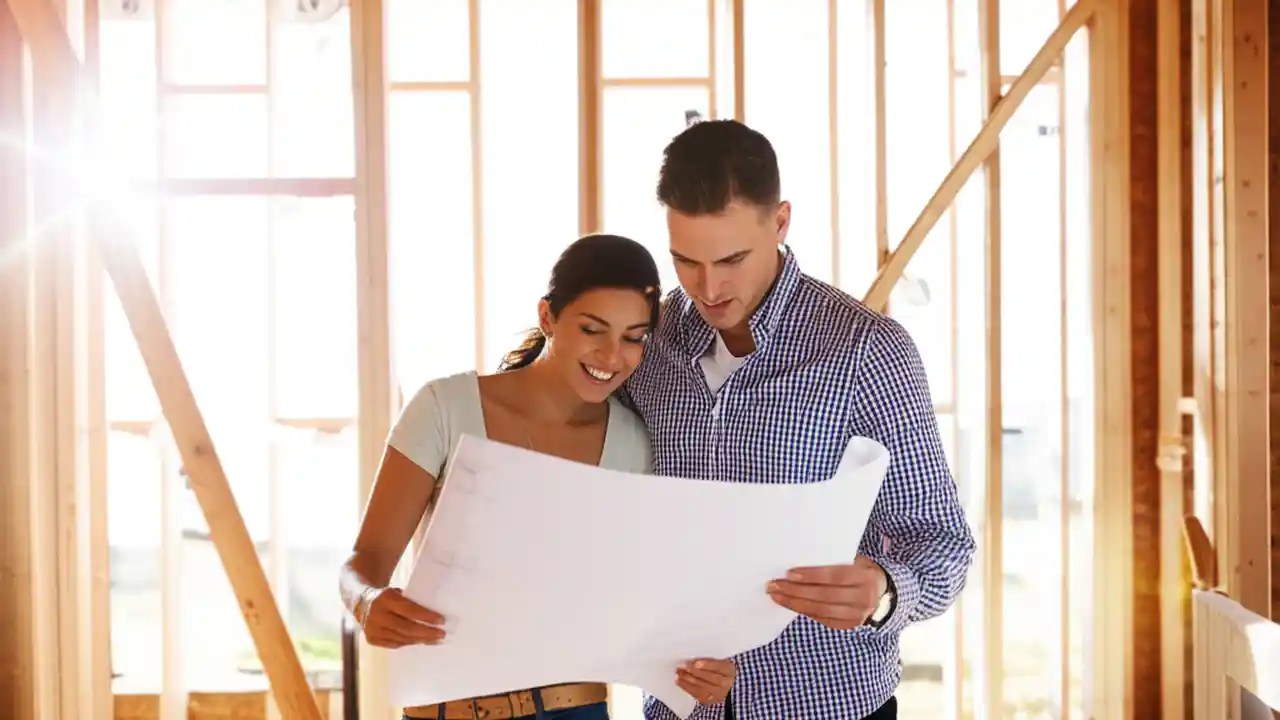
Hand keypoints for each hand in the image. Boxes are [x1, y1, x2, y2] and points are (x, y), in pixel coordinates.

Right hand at [360, 588, 446, 648]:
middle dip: (426, 632)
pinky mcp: (371, 639)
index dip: (426, 617)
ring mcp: (373, 629)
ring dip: (420, 640)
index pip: (410, 610)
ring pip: (401, 638)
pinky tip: (420, 641)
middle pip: (407, 628)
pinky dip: (408, 642)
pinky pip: (394, 644)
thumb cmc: (386, 595)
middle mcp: (377, 615)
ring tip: (434, 640)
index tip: (441, 621)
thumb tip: (434, 613)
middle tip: (442, 634)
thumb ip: (410, 601)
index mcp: (385, 599)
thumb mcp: (396, 591)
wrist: (359, 601)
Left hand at [676, 657, 734, 704]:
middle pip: (712, 679)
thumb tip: (692, 658)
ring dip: (688, 680)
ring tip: (679, 673)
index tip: (695, 663)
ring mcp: (719, 694)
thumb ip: (708, 659)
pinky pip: (698, 695)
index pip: (719, 667)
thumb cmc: (717, 668)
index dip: (707, 665)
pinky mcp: (711, 700)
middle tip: (684, 667)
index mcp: (729, 670)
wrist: (724, 683)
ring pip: (704, 688)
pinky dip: (687, 688)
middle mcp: (727, 683)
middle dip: (696, 673)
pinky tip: (680, 682)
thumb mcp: (717, 661)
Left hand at [767, 555, 887, 629]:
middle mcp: (863, 598)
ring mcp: (857, 615)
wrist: (884, 591)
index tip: (789, 573)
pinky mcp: (849, 624)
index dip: (812, 575)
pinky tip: (790, 604)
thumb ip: (834, 561)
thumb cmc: (861, 569)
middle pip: (824, 595)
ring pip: (821, 610)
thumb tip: (800, 558)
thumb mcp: (855, 560)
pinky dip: (805, 611)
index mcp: (865, 577)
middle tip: (774, 585)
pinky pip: (823, 619)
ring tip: (776, 596)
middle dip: (796, 591)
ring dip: (795, 603)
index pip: (835, 576)